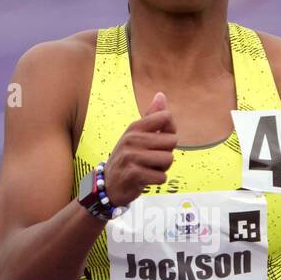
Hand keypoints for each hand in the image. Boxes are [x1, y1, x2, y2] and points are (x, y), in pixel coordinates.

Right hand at [102, 91, 175, 206]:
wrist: (108, 184)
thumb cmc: (128, 158)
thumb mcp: (136, 135)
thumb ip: (152, 116)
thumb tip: (161, 95)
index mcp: (135, 127)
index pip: (166, 117)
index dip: (170, 131)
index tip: (158, 140)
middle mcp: (132, 139)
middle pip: (172, 141)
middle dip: (166, 153)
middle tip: (151, 159)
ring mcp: (132, 157)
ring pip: (168, 159)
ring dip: (162, 168)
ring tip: (148, 168)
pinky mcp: (134, 175)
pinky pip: (162, 177)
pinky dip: (157, 181)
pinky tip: (145, 179)